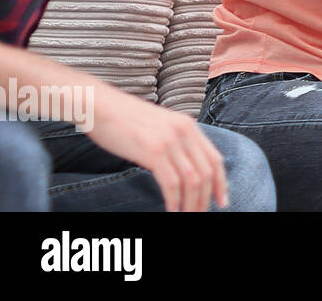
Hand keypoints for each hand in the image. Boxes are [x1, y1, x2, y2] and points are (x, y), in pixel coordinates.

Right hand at [88, 88, 228, 211]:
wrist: (99, 104)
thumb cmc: (124, 119)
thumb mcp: (159, 126)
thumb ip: (175, 142)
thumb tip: (183, 168)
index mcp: (188, 126)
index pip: (215, 158)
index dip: (221, 182)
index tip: (222, 201)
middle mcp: (184, 132)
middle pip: (207, 173)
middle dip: (206, 198)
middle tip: (201, 215)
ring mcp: (170, 141)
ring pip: (192, 181)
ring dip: (192, 203)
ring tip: (188, 216)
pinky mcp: (153, 150)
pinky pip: (171, 183)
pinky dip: (174, 201)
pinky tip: (172, 210)